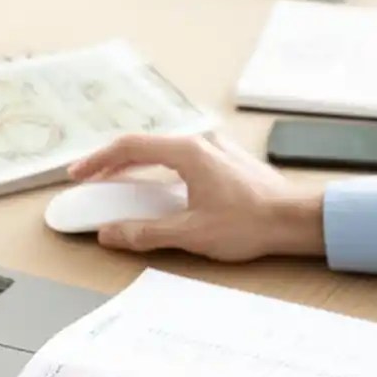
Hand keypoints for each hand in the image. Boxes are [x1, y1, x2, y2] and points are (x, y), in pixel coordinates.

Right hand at [67, 134, 325, 261]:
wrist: (297, 219)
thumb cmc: (253, 222)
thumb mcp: (191, 233)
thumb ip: (145, 233)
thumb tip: (111, 233)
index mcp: (188, 152)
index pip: (129, 147)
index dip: (98, 161)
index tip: (78, 175)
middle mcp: (201, 143)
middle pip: (144, 146)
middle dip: (112, 163)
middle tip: (90, 180)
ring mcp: (215, 150)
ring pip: (163, 151)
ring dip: (136, 166)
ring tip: (117, 184)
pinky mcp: (225, 162)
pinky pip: (182, 159)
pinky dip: (159, 170)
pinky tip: (157, 188)